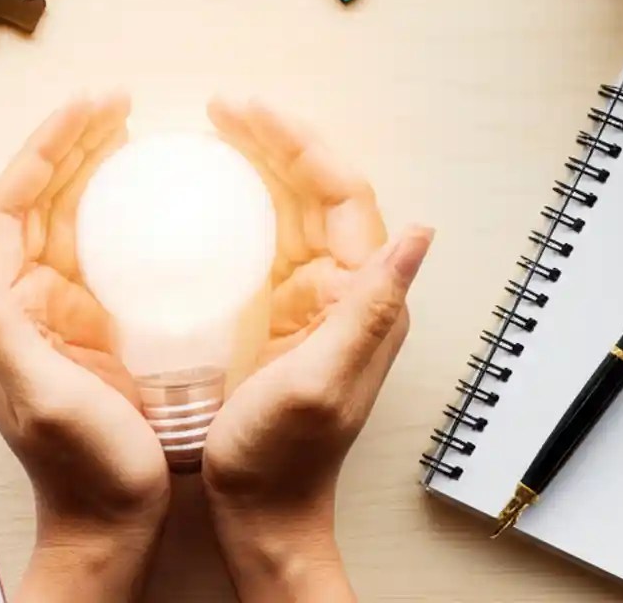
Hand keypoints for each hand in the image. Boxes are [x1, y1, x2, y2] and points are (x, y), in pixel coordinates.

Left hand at [0, 94, 168, 602]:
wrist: (113, 524)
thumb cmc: (84, 469)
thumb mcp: (40, 394)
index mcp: (2, 313)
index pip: (12, 208)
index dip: (45, 152)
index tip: (89, 111)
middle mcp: (22, 303)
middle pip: (40, 202)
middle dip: (72, 146)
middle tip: (118, 104)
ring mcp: (59, 313)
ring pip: (70, 220)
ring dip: (94, 170)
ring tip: (131, 129)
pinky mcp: (92, 327)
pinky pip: (101, 253)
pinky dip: (119, 215)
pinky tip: (149, 197)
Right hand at [203, 100, 433, 602]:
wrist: (259, 513)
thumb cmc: (284, 460)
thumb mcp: (322, 383)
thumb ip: (369, 308)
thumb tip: (418, 231)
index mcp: (361, 298)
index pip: (342, 194)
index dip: (301, 144)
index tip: (249, 114)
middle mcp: (340, 290)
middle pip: (314, 191)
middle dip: (274, 141)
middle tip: (223, 110)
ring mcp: (304, 300)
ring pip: (286, 210)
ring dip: (256, 166)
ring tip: (214, 134)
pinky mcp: (272, 315)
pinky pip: (258, 243)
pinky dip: (235, 210)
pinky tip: (203, 198)